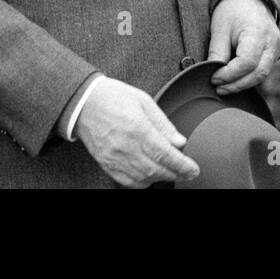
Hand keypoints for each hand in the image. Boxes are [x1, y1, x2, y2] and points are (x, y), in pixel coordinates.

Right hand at [74, 77, 199, 187]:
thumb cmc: (114, 97)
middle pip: (156, 169)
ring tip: (172, 173)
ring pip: (143, 178)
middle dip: (176, 174)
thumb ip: (163, 124)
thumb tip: (180, 141)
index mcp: (137, 128)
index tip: (193, 170)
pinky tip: (151, 176)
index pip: (165, 154)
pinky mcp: (106, 163)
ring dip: (161, 178)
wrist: (85, 103)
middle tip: (188, 173)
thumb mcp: (144, 101)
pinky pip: (126, 181)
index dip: (182, 165)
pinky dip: (142, 183)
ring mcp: (114, 158)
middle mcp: (126, 146)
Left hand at [207, 0, 279, 94]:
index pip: (246, 63)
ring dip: (243, 83)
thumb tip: (212, 76)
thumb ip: (217, 54)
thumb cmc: (232, 10)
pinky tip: (234, 78)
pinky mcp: (275, 51)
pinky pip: (263, 70)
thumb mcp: (220, 29)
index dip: (229, 75)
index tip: (213, 78)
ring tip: (224, 85)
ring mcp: (277, 47)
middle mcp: (272, 41)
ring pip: (262, 75)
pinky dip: (249, 77)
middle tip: (218, 87)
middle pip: (258, 73)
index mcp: (258, 32)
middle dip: (236, 85)